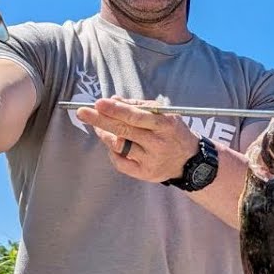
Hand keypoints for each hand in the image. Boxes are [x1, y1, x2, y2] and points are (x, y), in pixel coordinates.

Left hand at [75, 97, 197, 182]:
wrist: (190, 161)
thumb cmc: (173, 132)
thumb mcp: (165, 114)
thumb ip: (139, 106)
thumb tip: (112, 100)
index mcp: (165, 125)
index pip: (136, 117)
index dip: (116, 110)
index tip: (99, 103)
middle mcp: (158, 144)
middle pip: (124, 131)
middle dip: (101, 120)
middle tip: (83, 112)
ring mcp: (151, 160)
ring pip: (120, 146)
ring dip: (105, 134)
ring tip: (97, 126)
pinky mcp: (145, 174)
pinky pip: (120, 162)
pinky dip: (112, 151)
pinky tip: (113, 144)